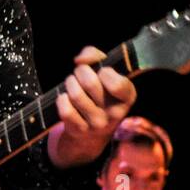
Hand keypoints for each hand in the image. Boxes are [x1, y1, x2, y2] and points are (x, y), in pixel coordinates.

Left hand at [50, 45, 136, 165]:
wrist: (91, 133)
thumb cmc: (99, 95)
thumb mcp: (105, 75)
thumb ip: (96, 56)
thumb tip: (80, 59)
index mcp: (127, 97)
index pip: (117, 83)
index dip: (104, 71)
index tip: (101, 71)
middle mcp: (115, 113)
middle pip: (90, 83)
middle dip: (80, 72)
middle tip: (80, 74)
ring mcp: (97, 124)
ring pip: (75, 94)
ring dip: (69, 83)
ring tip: (72, 84)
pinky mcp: (79, 130)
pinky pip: (65, 108)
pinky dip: (61, 99)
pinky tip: (66, 99)